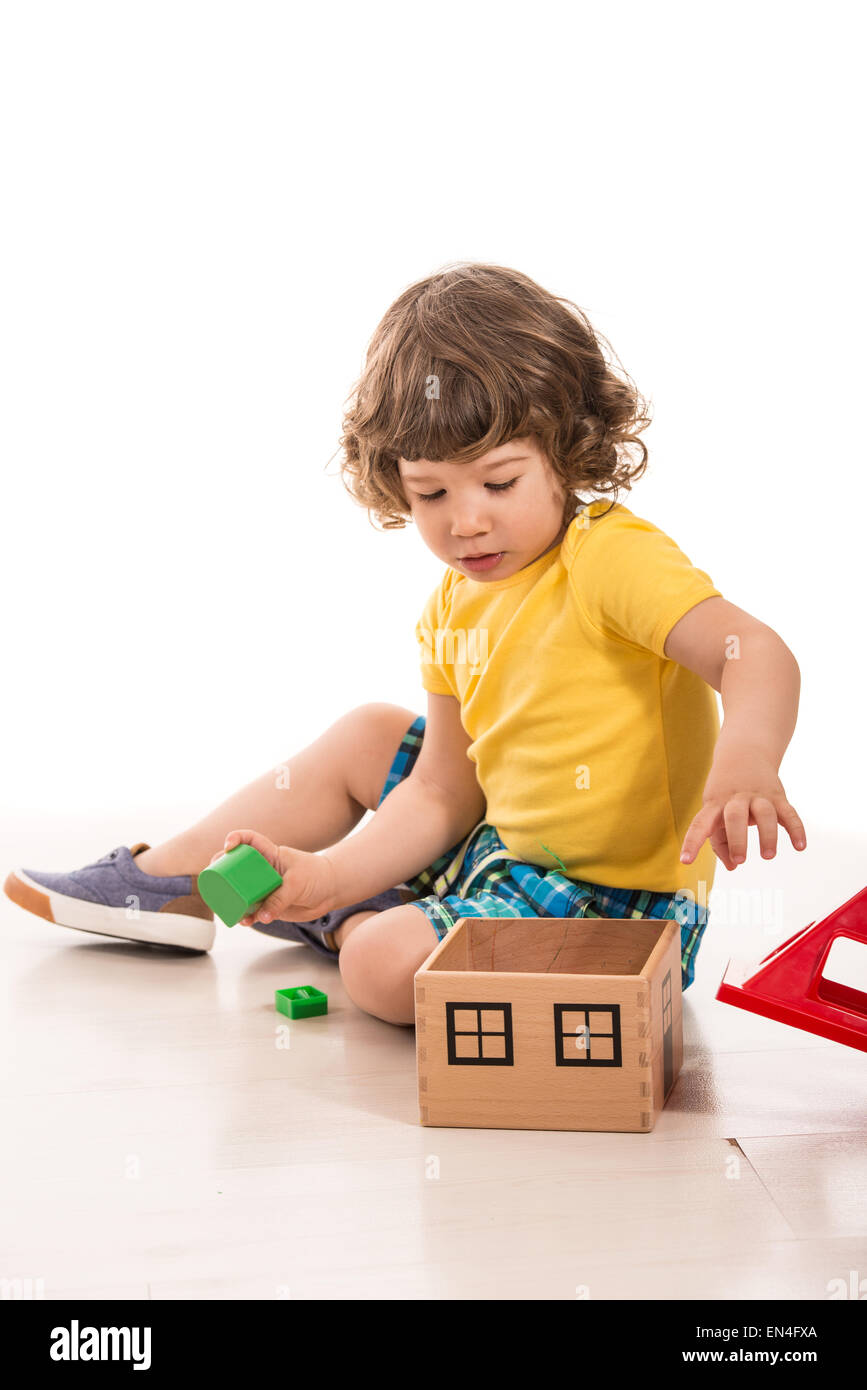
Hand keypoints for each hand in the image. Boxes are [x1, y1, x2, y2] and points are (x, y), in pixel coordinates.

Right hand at [208, 829, 337, 925]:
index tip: (228, 846)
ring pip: (240, 891)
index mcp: (270, 853)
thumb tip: (262, 916)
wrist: (330, 892)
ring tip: (226, 908)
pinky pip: (252, 910)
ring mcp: (264, 886)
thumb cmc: (316, 876)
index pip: (249, 840)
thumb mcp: (297, 884)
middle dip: (220, 871)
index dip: (236, 838)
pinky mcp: (268, 903)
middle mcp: (262, 869)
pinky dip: (247, 916)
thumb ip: (280, 899)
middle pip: (235, 866)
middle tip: (214, 879)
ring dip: (230, 898)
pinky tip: (245, 921)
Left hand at [679, 749, 806, 870]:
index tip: (685, 860)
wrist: (744, 752)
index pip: (700, 824)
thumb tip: (731, 866)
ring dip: (767, 835)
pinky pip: (789, 813)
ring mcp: (758, 796)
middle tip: (740, 861)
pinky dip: (796, 829)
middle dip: (737, 839)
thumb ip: (720, 841)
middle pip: (734, 816)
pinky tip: (800, 846)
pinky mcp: (778, 796)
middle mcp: (735, 799)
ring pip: (764, 813)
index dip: (692, 842)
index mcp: (714, 804)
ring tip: (768, 856)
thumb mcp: (715, 811)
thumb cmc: (725, 792)